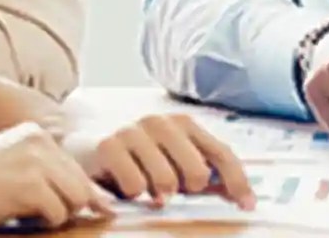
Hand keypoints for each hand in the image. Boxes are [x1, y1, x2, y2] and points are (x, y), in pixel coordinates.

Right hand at [0, 122, 114, 232]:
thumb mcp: (14, 165)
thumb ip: (50, 174)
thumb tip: (101, 202)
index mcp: (36, 133)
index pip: (75, 167)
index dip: (73, 192)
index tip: (65, 205)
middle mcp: (40, 141)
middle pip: (81, 184)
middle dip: (70, 205)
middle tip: (40, 212)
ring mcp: (36, 161)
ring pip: (76, 199)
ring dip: (58, 213)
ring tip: (29, 212)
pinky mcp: (31, 185)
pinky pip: (57, 213)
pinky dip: (44, 222)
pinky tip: (19, 215)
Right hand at [64, 114, 255, 209]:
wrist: (81, 143)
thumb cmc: (134, 156)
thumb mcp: (171, 159)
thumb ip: (203, 170)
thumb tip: (241, 195)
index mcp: (182, 123)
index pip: (222, 153)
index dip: (238, 182)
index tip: (247, 206)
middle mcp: (160, 121)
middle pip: (198, 172)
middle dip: (188, 190)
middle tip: (170, 190)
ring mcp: (133, 131)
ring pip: (167, 182)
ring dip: (158, 194)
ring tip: (145, 188)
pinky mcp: (108, 145)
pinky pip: (135, 186)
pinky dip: (133, 194)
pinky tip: (125, 187)